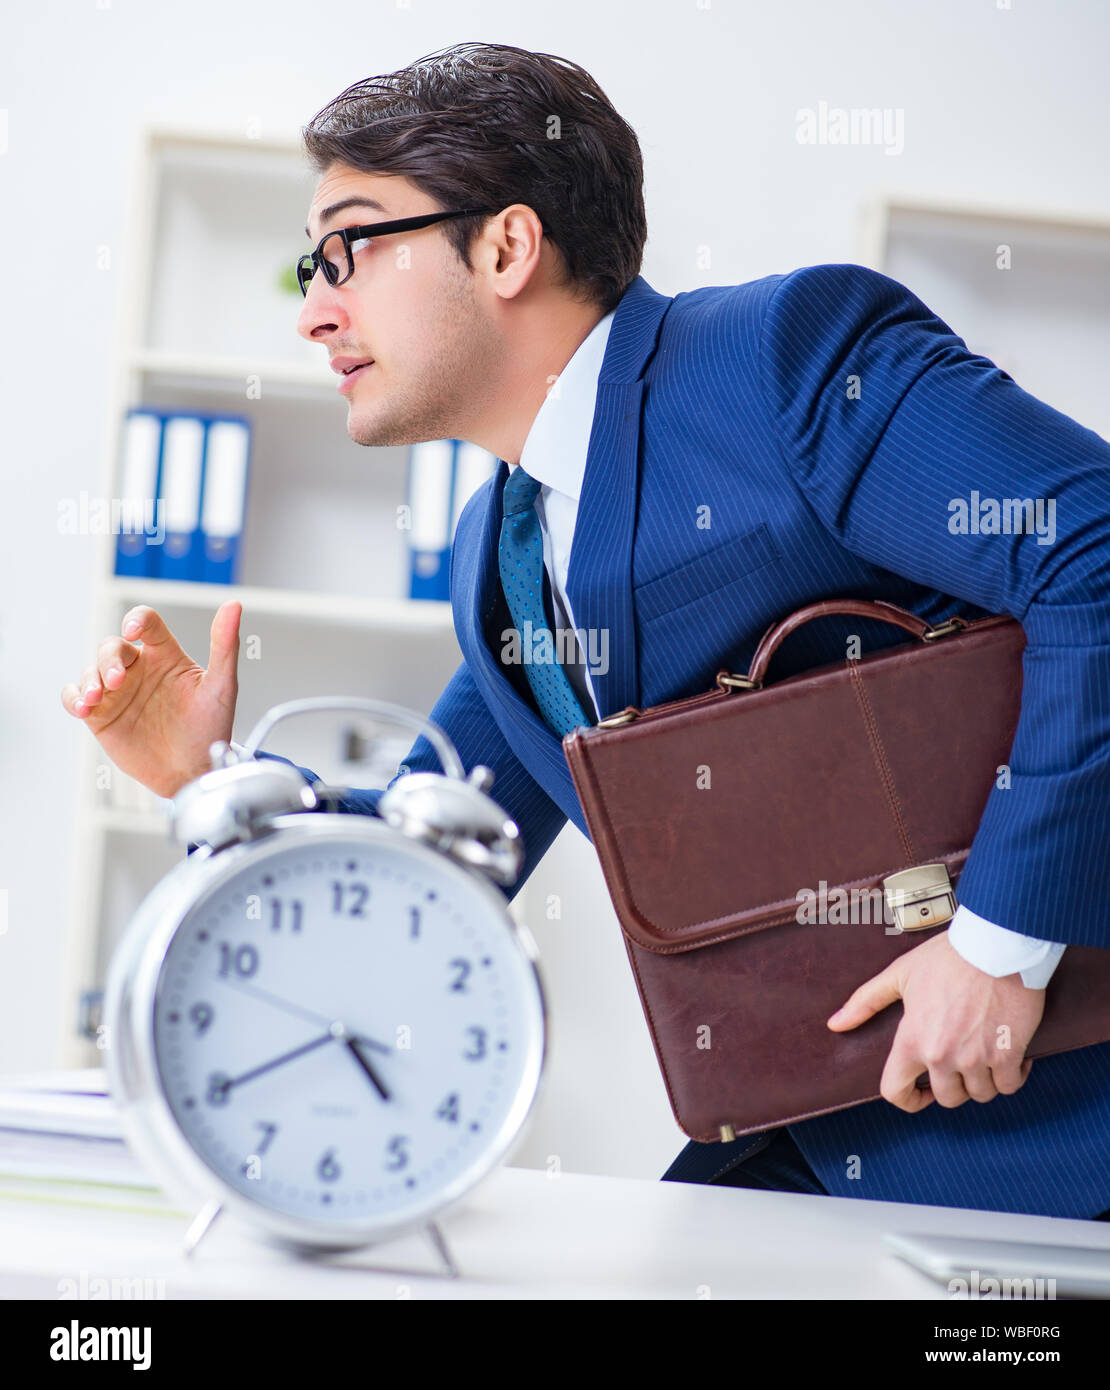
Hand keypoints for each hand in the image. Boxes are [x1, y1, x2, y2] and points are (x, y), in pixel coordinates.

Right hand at [61, 601, 241, 798]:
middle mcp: (139, 669)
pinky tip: (83, 707)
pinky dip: (73, 697)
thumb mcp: (222, 686)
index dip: (137, 620)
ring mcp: (118, 692)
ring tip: (96, 697)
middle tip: (118, 680)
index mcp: (165, 656)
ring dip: (89, 679)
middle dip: (109, 659)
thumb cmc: (211, 728)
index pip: (147, 624)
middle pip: (112, 647)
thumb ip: (225, 646)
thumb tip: (234, 605)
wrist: (194, 772)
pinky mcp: (101, 715)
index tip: (133, 631)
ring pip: (91, 670)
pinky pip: (75, 697)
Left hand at [826, 931, 1044, 1112]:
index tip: (920, 1090)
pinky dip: (1012, 1074)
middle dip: (952, 1084)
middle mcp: (943, 1055)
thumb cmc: (948, 957)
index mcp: (913, 1039)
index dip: (907, 1098)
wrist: (996, 944)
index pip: (896, 1092)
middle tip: (958, 1059)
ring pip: (981, 1094)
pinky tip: (1008, 1053)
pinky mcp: (1009, 1054)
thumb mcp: (900, 974)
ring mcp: (978, 1058)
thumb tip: (835, 1024)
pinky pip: (1010, 1084)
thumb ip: (865, 1002)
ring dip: (982, 1079)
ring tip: (982, 1052)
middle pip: (947, 1098)